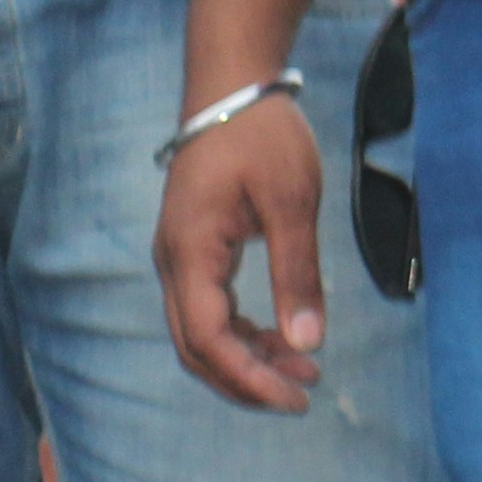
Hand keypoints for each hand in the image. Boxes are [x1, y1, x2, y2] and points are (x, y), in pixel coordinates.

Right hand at [158, 93, 329, 412]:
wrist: (232, 85)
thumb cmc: (261, 135)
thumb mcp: (292, 201)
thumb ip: (297, 273)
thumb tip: (308, 342)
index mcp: (191, 253)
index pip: (207, 339)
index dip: (248, 378)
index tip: (296, 396)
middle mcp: (173, 262)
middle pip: (196, 348)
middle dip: (247, 379)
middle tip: (303, 393)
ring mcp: (179, 256)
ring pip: (200, 333)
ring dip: (246, 359)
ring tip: (302, 369)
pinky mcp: (193, 249)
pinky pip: (207, 309)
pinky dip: (241, 333)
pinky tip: (279, 337)